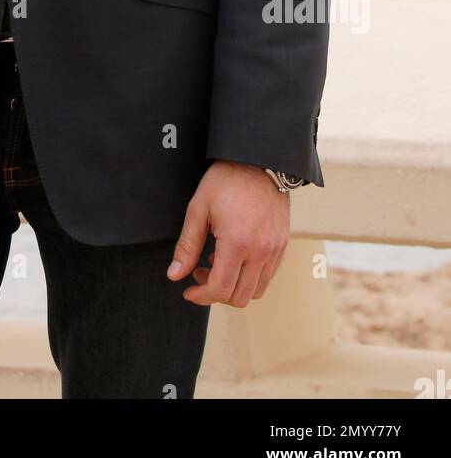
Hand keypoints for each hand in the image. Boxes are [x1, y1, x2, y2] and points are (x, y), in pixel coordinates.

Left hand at [167, 160, 289, 305]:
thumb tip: (174, 275)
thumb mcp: (199, 208)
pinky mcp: (283, 244)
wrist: (259, 160)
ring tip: (216, 264)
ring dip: (234, 287)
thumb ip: (187, 245)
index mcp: (237, 243)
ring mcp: (275, 249)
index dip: (200, 297)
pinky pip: (268, 275)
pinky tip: (235, 257)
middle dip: (216, 294)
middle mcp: (261, 252)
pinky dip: (250, 277)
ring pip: (256, 291)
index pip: (220, 290)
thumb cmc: (226, 180)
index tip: (188, 290)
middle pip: (240, 297)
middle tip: (199, 274)